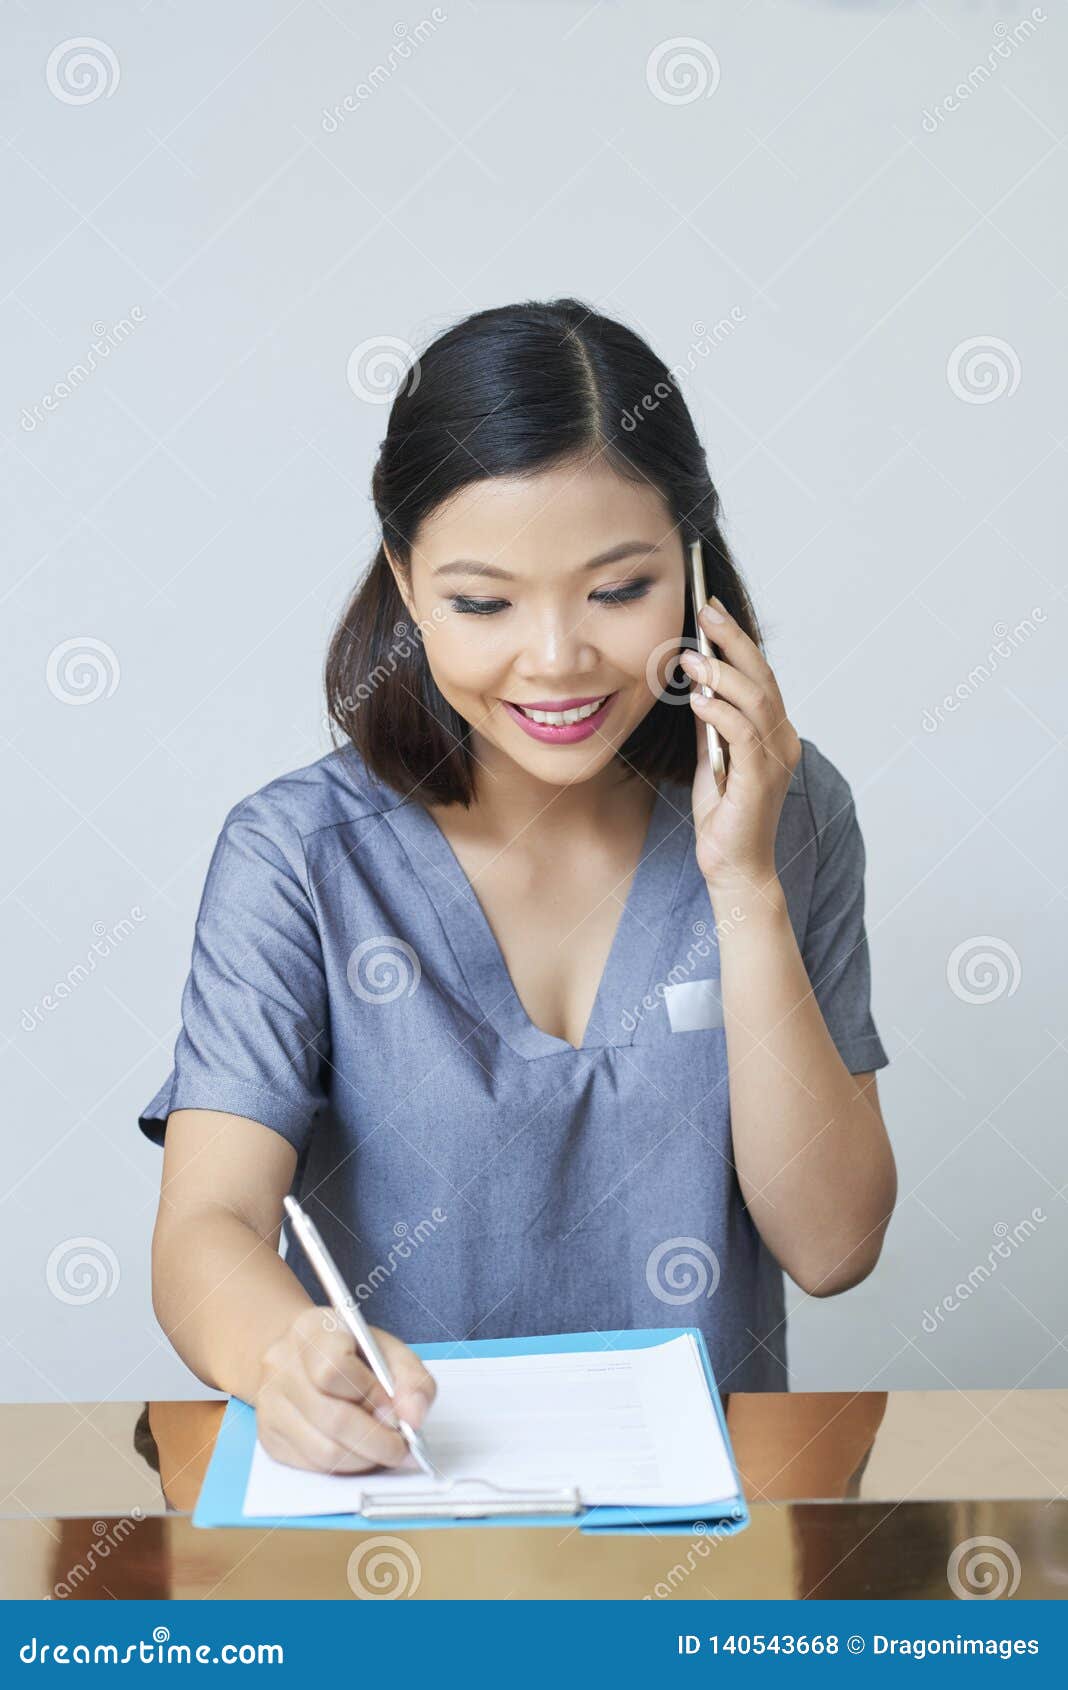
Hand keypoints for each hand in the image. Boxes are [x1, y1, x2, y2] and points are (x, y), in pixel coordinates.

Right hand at [255, 1305, 436, 1473]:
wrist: (303, 1357)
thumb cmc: (351, 1353)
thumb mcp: (387, 1350)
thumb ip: (412, 1379)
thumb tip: (414, 1418)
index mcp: (311, 1330)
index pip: (334, 1369)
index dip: (371, 1396)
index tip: (396, 1411)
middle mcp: (281, 1365)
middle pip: (332, 1418)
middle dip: (377, 1441)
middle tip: (402, 1446)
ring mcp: (269, 1403)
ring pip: (324, 1451)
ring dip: (364, 1459)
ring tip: (384, 1448)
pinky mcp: (269, 1436)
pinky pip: (313, 1466)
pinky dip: (345, 1466)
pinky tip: (359, 1451)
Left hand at [679, 597, 801, 898]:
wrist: (734, 868)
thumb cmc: (724, 817)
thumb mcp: (712, 759)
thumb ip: (711, 725)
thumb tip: (697, 685)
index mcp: (774, 732)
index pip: (759, 675)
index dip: (736, 641)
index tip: (710, 610)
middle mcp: (783, 740)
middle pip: (762, 677)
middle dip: (732, 640)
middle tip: (704, 609)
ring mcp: (776, 759)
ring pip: (754, 701)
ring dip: (721, 674)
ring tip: (690, 656)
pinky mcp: (760, 779)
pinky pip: (743, 734)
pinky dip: (721, 712)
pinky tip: (698, 700)